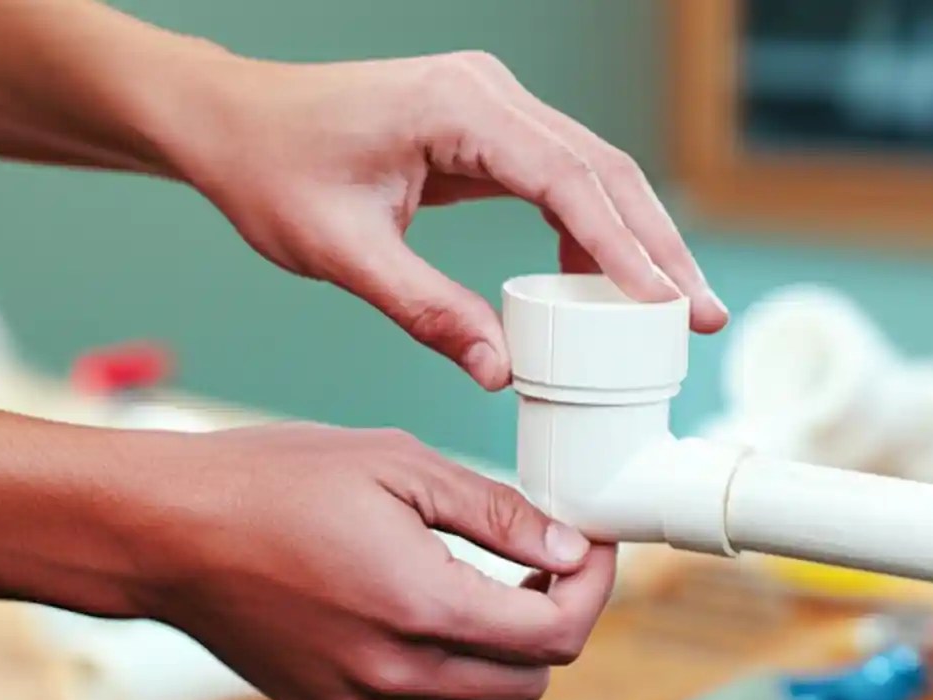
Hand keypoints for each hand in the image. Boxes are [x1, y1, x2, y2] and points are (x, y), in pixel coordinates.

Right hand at [123, 423, 616, 699]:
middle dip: (550, 618)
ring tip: (469, 571)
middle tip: (537, 559)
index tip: (587, 547)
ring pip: (474, 691)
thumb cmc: (271, 482)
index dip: (591, 588)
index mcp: (424, 610)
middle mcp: (396, 674)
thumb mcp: (397, 467)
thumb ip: (495, 513)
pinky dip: (436, 659)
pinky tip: (410, 601)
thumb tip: (566, 545)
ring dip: (494, 640)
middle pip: (529, 678)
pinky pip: (416, 699)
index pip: (558, 633)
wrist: (166, 531)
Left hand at [154, 50, 727, 390]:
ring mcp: (489, 108)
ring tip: (670, 313)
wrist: (232, 124)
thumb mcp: (342, 252)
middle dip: (656, 247)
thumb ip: (425, 310)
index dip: (624, 247)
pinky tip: (596, 289)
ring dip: (632, 242)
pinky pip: (555, 181)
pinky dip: (584, 235)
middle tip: (701, 317)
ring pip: (590, 174)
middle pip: (602, 170)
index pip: (568, 178)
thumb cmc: (272, 171)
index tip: (669, 305)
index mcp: (457, 107)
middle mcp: (487, 94)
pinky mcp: (482, 132)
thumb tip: (501, 371)